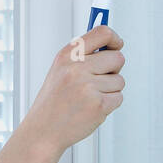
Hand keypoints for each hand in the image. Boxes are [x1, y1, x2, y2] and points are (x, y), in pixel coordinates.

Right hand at [24, 25, 125, 156]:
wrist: (42, 130)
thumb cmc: (54, 100)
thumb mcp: (60, 70)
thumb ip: (84, 56)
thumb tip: (113, 45)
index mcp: (67, 55)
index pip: (102, 32)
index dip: (115, 38)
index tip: (117, 45)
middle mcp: (77, 68)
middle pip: (118, 58)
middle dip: (114, 69)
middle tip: (99, 79)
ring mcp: (88, 87)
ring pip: (119, 80)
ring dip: (110, 90)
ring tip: (89, 97)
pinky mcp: (98, 105)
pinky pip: (118, 97)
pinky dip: (109, 104)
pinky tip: (91, 108)